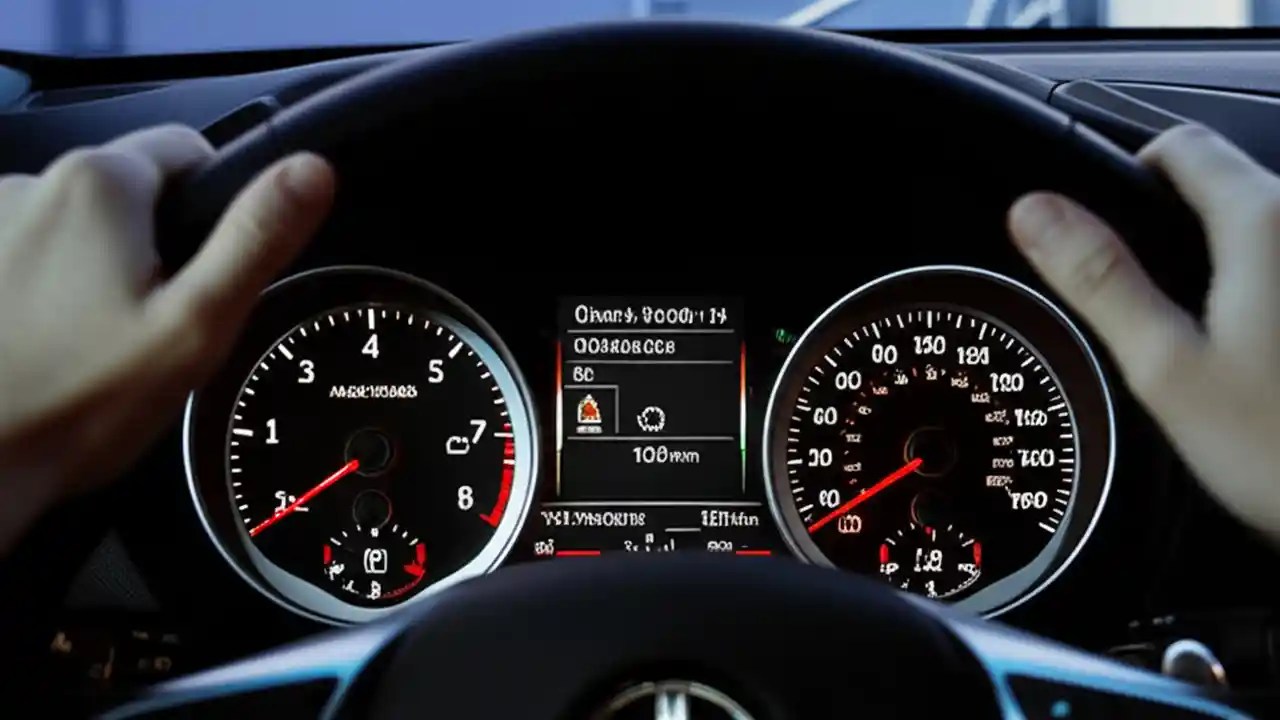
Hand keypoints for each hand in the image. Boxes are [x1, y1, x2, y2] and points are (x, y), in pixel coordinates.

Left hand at [0, 125, 334, 553]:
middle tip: (156, 323)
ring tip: (96, 342)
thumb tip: (313, 169)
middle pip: (128, 191)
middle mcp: (31, 183)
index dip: (215, 207)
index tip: (207, 273)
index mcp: (99, 184)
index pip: (187, 148)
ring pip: (77, 227)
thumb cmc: (79, 401)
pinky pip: (31, 256)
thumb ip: (255, 239)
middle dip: (152, 244)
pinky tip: (50, 343)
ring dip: (94, 266)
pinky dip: (49, 289)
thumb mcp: (195, 325)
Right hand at [1008, 124, 1279, 543]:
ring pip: (1253, 235)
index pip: (1177, 145)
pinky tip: (1251, 367)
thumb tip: (1033, 212)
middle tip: (1145, 316)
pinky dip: (1251, 300)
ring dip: (1214, 271)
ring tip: (1201, 351)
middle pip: (1219, 187)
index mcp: (1262, 222)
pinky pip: (1273, 276)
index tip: (1101, 239)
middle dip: (1168, 233)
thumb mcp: (1166, 368)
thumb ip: (1097, 279)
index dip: (1123, 179)